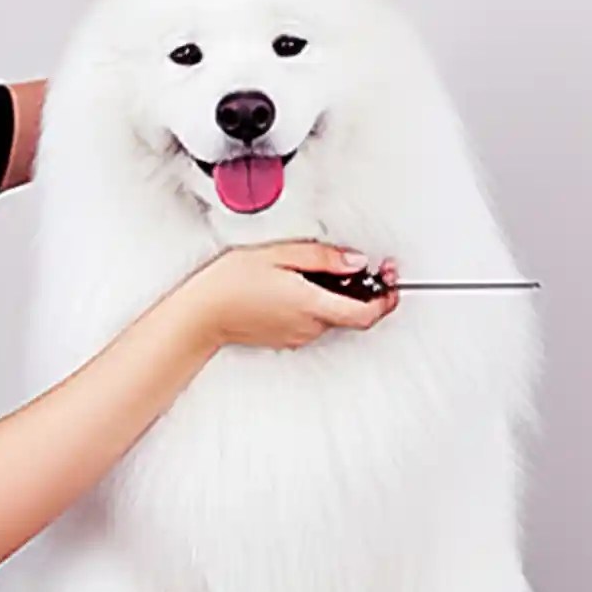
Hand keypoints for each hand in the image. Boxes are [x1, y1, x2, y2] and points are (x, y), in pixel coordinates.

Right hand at [177, 241, 398, 349]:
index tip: (390, 280)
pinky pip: (314, 321)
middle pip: (352, 313)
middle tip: (362, 267)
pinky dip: (317, 304)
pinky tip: (300, 286)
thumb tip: (353, 261)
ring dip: (336, 296)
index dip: (386, 299)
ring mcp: (298, 335)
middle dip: (362, 291)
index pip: (366, 312)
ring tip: (320, 271)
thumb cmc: (231, 283)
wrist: (202, 314)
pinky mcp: (287, 337)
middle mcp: (309, 325)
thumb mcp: (279, 254)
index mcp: (311, 304)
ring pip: (333, 316)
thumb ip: (323, 257)